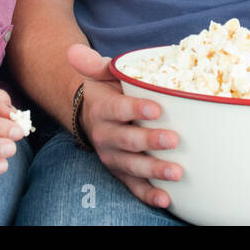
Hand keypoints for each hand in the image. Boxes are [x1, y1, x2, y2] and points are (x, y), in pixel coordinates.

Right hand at [67, 44, 181, 209]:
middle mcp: (105, 135)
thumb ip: (95, 64)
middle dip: (150, 141)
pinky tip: (166, 199)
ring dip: (154, 170)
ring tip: (176, 172)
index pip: (118, 109)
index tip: (156, 108)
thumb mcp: (102, 75)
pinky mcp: (121, 173)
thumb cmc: (108, 92)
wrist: (92, 117)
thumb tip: (73, 50)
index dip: (135, 109)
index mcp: (102, 109)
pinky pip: (133, 186)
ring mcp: (113, 157)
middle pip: (128, 140)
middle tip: (173, 139)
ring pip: (133, 166)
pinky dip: (149, 195)